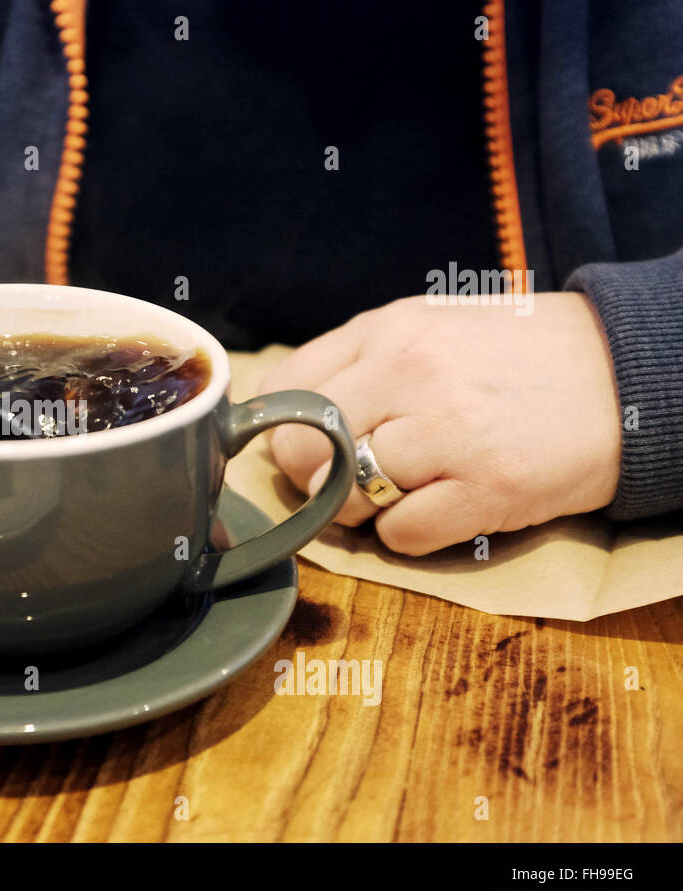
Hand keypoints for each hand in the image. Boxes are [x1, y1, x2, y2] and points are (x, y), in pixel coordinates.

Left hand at [258, 292, 622, 554]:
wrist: (628, 375)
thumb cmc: (517, 358)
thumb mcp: (430, 329)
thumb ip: (360, 363)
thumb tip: (288, 417)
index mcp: (388, 331)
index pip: (287, 391)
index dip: (286, 430)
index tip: (308, 448)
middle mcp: (409, 373)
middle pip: (302, 450)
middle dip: (314, 478)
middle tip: (349, 482)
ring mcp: (448, 431)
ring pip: (343, 497)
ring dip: (361, 511)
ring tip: (406, 491)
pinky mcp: (487, 488)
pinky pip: (400, 535)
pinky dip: (407, 535)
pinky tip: (442, 508)